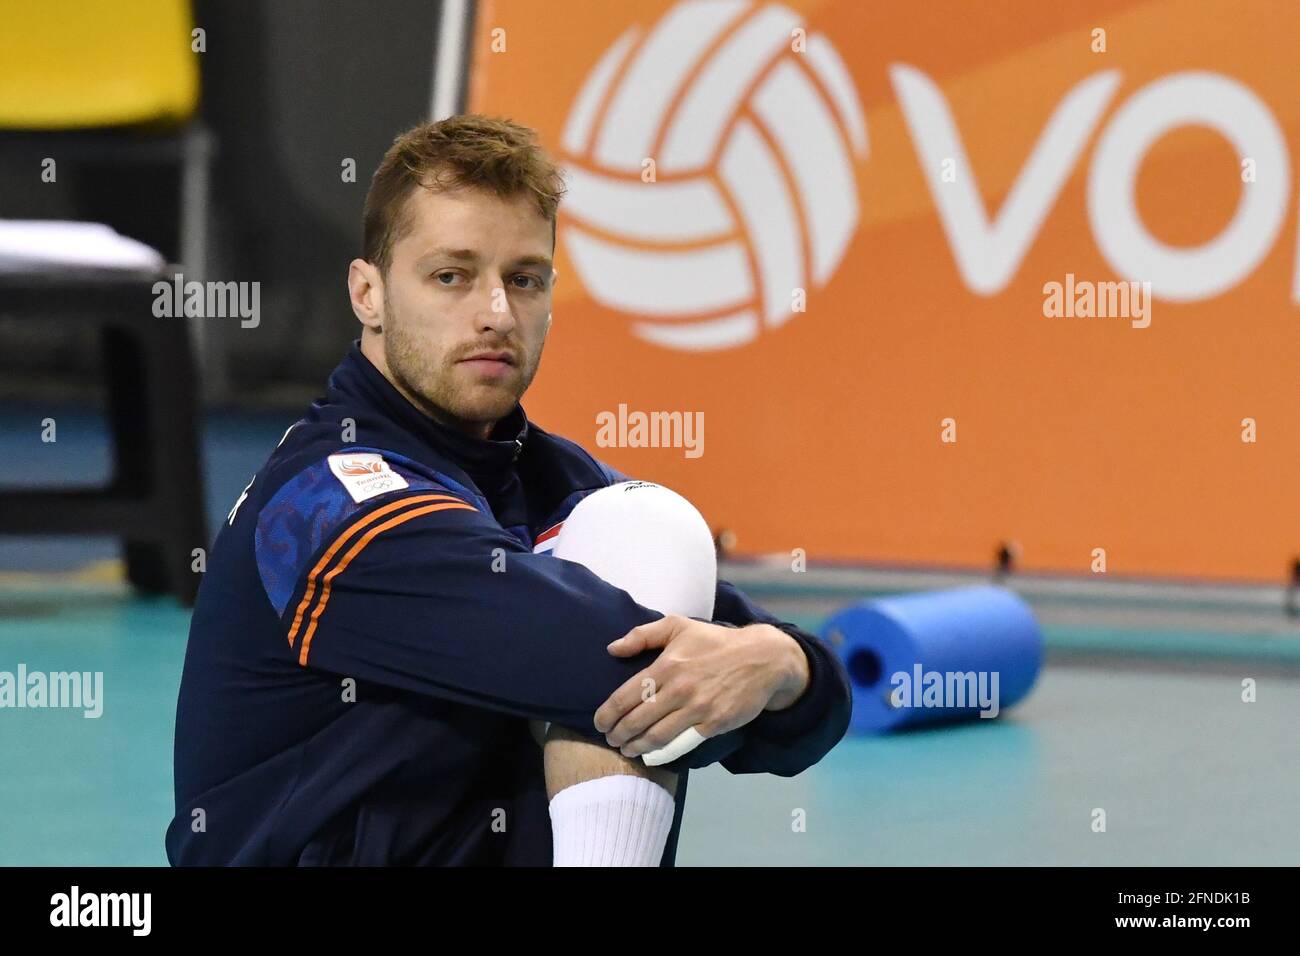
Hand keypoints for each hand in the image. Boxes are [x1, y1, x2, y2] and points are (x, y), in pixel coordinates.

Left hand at [593, 616, 809, 758]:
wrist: (762, 659)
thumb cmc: (716, 642)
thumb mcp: (679, 626)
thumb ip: (643, 635)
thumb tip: (612, 648)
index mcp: (667, 665)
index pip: (626, 696)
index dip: (608, 714)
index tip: (599, 722)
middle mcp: (679, 689)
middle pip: (637, 720)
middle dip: (618, 734)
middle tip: (610, 739)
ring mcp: (697, 709)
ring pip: (656, 736)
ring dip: (636, 746)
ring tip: (627, 749)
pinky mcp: (714, 724)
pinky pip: (681, 743)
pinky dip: (662, 752)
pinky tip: (652, 754)